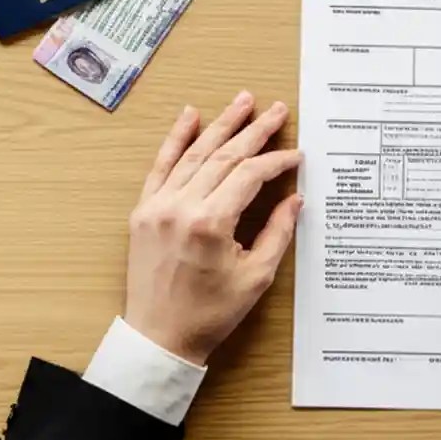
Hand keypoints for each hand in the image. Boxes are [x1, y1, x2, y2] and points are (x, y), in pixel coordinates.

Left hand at [124, 92, 302, 364]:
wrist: (160, 338)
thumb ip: (277, 232)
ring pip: (194, 154)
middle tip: (276, 110)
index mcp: (211, 224)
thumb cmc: (210, 314)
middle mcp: (181, 207)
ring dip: (220, 125)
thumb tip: (295, 199)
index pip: (250, 176)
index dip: (276, 161)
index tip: (296, 156)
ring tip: (242, 101)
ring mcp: (158, 207)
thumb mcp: (256, 277)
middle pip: (224, 156)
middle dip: (254, 131)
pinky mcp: (143, 212)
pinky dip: (175, 140)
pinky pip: (161, 167)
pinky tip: (190, 116)